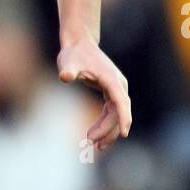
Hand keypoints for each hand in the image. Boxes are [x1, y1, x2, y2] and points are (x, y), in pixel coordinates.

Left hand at [57, 37, 130, 152]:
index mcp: (112, 79)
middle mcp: (118, 85)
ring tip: (95, 146)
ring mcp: (116, 88)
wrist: (79, 43)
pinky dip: (105, 124)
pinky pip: (112, 112)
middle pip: (119, 111)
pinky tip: (94, 134)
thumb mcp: (68, 62)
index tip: (124, 133)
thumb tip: (65, 76)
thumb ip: (68, 70)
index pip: (121, 102)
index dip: (123, 118)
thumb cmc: (73, 54)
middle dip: (108, 129)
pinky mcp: (111, 91)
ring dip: (108, 130)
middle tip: (91, 142)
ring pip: (117, 114)